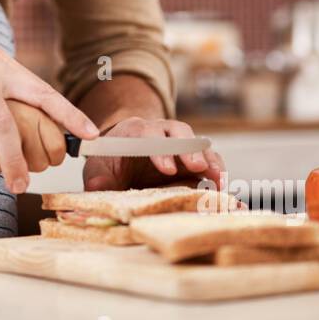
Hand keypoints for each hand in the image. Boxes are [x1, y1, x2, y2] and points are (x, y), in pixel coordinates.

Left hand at [81, 116, 226, 192]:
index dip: (159, 149)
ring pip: (199, 145)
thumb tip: (96, 187)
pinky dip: (218, 172)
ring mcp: (181, 145)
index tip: (167, 168)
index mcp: (136, 131)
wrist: (125, 158)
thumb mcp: (99, 168)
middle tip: (197, 167)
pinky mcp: (194, 160)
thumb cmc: (111, 161)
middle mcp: (162, 132)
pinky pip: (210, 160)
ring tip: (218, 179)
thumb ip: (98, 177)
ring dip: (209, 160)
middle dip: (188, 150)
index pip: (148, 133)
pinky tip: (222, 188)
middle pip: (179, 133)